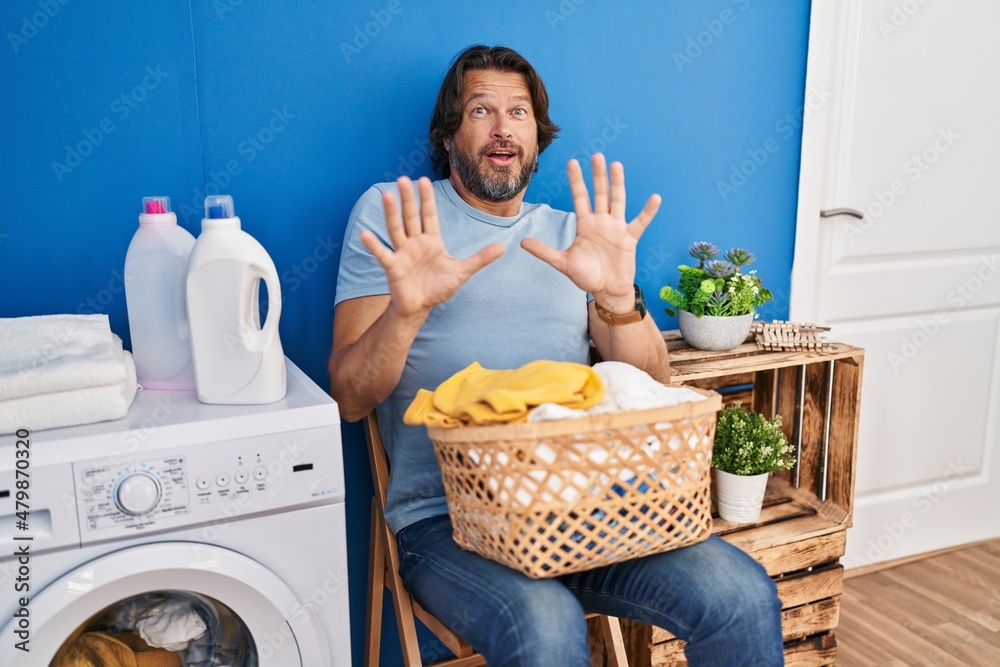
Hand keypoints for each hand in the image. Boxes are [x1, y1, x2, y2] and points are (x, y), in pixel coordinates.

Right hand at [360, 176, 504, 318]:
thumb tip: (502, 247)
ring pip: (396, 229)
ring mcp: (403, 253)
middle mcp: (415, 243)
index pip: (428, 215)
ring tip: (386, 195)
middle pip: (410, 216)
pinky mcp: (393, 267)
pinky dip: (374, 245)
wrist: (420, 307)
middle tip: (402, 178)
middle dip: (407, 198)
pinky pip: (383, 254)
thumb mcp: (461, 272)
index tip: (423, 180)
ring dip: (391, 213)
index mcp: (431, 241)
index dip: (426, 198)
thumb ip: (480, 259)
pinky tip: (365, 234)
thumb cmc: (438, 287)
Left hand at [521, 154, 660, 310]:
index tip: (572, 162)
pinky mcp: (629, 238)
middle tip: (597, 155)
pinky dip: (648, 211)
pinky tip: (655, 198)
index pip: (579, 198)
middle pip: (599, 193)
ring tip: (616, 165)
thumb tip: (522, 243)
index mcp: (585, 224)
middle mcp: (601, 222)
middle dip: (597, 175)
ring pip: (617, 200)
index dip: (576, 181)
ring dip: (617, 184)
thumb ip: (544, 251)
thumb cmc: (586, 276)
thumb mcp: (563, 263)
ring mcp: (616, 228)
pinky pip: (640, 222)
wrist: (606, 290)